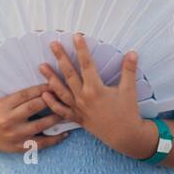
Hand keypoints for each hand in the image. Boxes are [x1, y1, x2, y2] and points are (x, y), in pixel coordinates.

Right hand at [0, 83, 70, 153]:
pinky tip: (65, 133)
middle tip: (66, 95)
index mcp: (3, 105)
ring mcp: (14, 135)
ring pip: (40, 125)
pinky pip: (41, 143)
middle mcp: (8, 120)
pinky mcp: (19, 147)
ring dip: (56, 118)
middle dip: (51, 100)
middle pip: (34, 107)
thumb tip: (40, 82)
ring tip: (68, 112)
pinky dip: (55, 139)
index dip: (42, 88)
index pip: (26, 94)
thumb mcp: (1, 99)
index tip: (54, 83)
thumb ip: (18, 94)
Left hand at [39, 33, 152, 158]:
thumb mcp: (130, 90)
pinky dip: (51, 103)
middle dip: (61, 57)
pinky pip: (61, 110)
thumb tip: (132, 52)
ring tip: (41, 66)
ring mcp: (78, 108)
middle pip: (69, 74)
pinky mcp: (77, 118)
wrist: (125, 137)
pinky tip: (43, 94)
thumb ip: (129, 70)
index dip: (81, 49)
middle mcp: (84, 97)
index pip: (87, 64)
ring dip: (50, 78)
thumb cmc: (128, 113)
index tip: (76, 36)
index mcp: (96, 89)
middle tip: (52, 44)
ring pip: (61, 90)